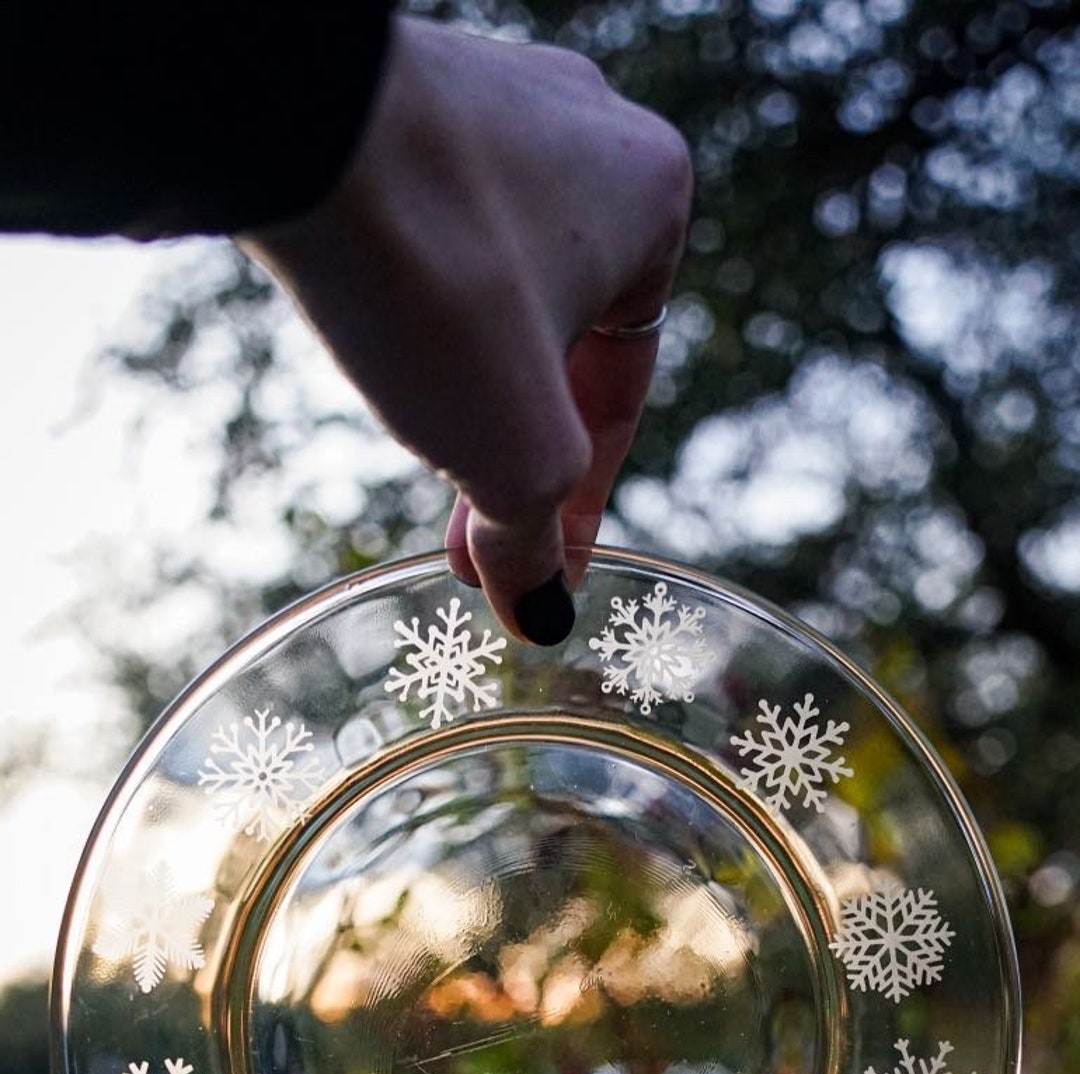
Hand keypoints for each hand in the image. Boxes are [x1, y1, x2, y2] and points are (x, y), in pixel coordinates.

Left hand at [239, 15, 691, 640]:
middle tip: (471, 543)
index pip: (622, 387)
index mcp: (654, 198)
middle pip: (557, 336)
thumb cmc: (443, 284)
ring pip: (491, 283)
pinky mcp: (394, 99)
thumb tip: (543, 616)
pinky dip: (411, 306)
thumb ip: (535, 540)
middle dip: (510, 447)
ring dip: (462, 383)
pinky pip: (424, 227)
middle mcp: (585, 130)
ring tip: (424, 456)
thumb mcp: (514, 455)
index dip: (582, 501)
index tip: (543, 572)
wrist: (292, 133)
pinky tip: (377, 354)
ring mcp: (485, 101)